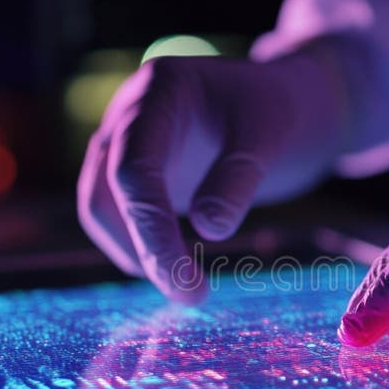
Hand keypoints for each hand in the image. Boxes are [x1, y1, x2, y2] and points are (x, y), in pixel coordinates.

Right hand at [78, 51, 347, 302]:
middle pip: (105, 193)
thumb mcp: (270, 135)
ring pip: (102, 208)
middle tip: (193, 296)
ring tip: (190, 288)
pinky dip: (143, 246)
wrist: (286, 100)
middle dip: (143, 249)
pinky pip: (121, 215)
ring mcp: (125, 144)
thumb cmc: (278, 110)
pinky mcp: (136, 173)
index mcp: (158, 92)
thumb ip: (239, 176)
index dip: (152, 231)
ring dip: (137, 253)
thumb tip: (209, 229)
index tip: (185, 280)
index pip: (134, 170)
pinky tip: (178, 272)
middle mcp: (129, 116)